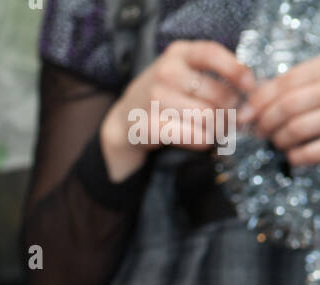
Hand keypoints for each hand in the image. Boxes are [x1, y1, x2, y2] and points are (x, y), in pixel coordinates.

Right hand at [100, 40, 254, 180]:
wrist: (125, 121)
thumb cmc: (164, 96)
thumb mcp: (183, 73)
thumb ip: (212, 77)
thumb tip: (248, 99)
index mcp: (178, 53)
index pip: (213, 54)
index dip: (236, 70)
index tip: (250, 86)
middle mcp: (166, 72)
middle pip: (217, 93)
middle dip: (231, 110)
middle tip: (231, 120)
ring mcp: (156, 99)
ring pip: (207, 117)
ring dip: (218, 128)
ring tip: (216, 130)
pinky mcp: (150, 126)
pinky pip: (193, 136)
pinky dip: (204, 141)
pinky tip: (203, 140)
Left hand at [239, 56, 319, 165]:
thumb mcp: (317, 82)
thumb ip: (293, 87)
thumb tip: (251, 104)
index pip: (289, 81)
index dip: (261, 98)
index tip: (245, 112)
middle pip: (288, 105)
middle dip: (266, 121)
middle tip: (259, 130)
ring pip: (295, 129)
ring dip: (278, 139)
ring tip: (277, 141)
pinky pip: (310, 153)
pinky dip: (294, 156)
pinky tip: (292, 154)